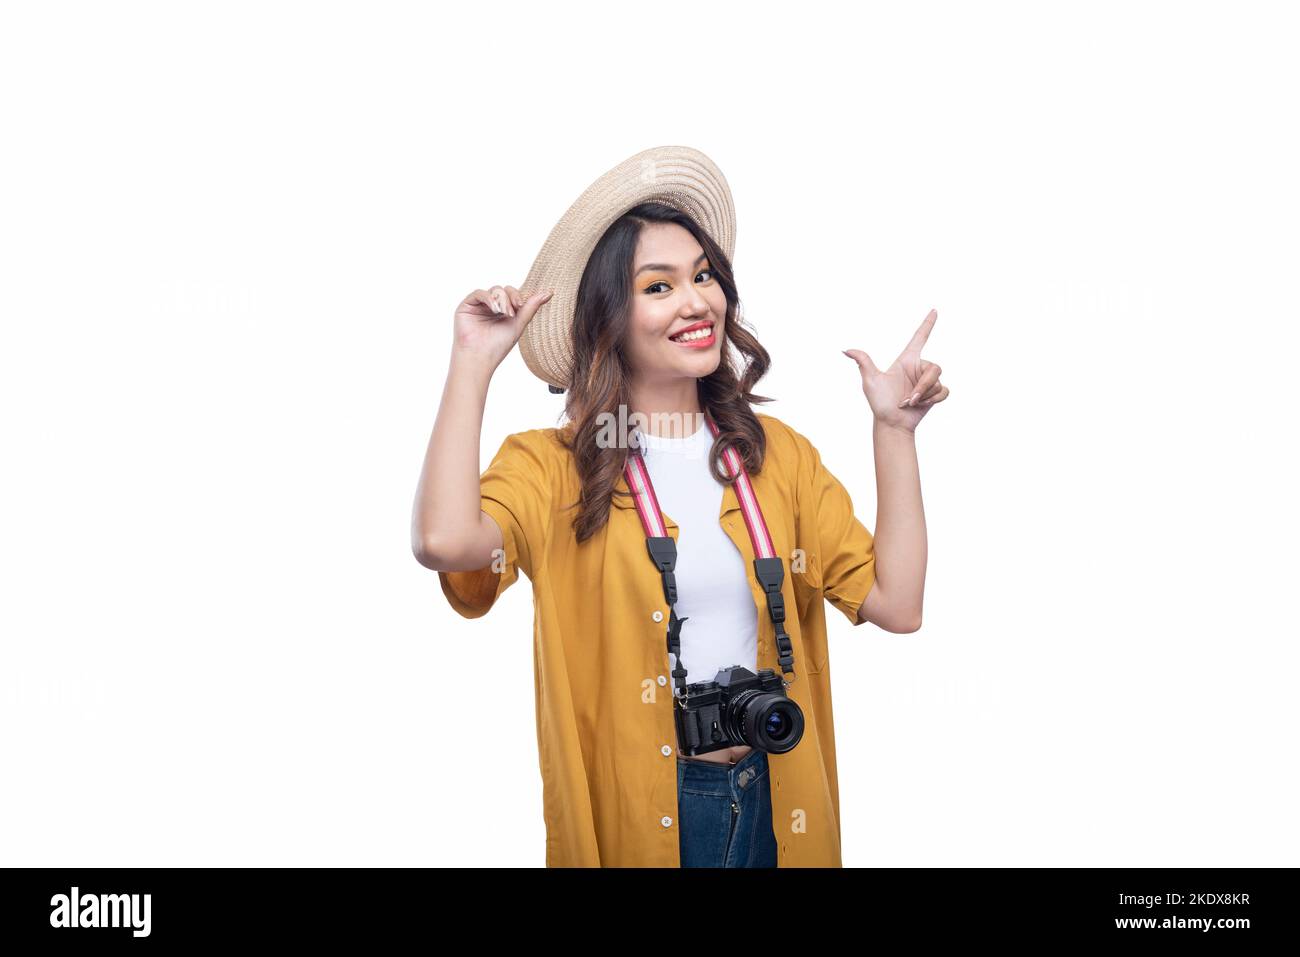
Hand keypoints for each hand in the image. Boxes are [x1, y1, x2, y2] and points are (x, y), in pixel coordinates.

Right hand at [451, 284, 552, 372]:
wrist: (479, 357)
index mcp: (504, 312)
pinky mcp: (467, 306)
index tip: (522, 305)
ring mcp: (479, 306)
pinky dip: (488, 298)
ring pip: (494, 290)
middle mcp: (492, 307)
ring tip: (503, 313)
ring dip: (502, 299)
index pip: (513, 296)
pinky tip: (493, 308)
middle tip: (513, 311)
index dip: (518, 296)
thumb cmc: (498, 346)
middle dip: (511, 298)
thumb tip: (548, 293)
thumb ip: (530, 308)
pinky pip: (479, 293)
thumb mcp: (518, 325)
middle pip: (505, 290)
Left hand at [842, 308, 949, 432]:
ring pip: (938, 381)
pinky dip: (933, 400)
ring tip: (910, 403)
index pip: (919, 338)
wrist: (892, 423)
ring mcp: (927, 382)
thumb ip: (863, 362)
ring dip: (925, 395)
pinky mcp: (935, 394)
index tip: (934, 310)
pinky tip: (920, 405)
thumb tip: (845, 350)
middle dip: (923, 385)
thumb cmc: (880, 403)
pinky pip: (944, 391)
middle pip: (935, 368)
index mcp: (906, 361)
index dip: (927, 324)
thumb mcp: (870, 381)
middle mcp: (918, 368)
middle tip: (908, 399)